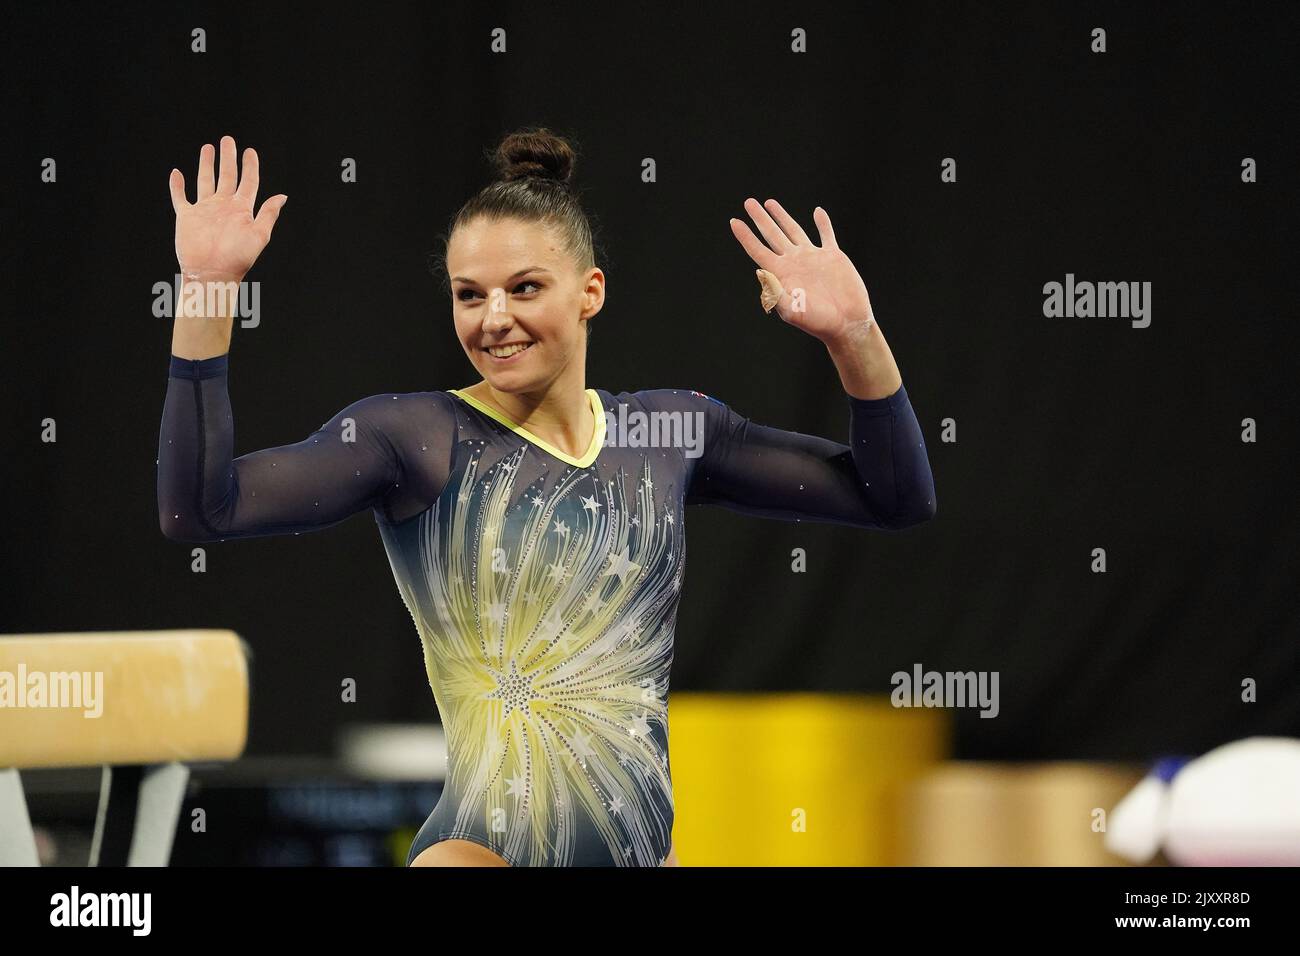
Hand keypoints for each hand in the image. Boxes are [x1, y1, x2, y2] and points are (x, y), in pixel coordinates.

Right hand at [168, 135, 286, 281]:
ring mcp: (205, 211)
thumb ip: (268, 214)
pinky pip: (180, 197)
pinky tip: (176, 173)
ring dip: (206, 165)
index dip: (250, 166)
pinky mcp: (187, 217)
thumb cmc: (238, 258)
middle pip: (226, 176)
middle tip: (228, 140)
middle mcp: (223, 207)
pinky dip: (177, 186)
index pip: (248, 182)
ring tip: (208, 148)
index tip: (250, 151)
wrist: (212, 273)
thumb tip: (283, 196)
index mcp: (241, 209)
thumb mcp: (259, 235)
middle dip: (228, 158)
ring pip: (205, 181)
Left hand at [729, 198, 873, 344]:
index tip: (734, 221)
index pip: (758, 250)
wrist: (846, 323)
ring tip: (769, 202)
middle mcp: (794, 263)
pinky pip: (826, 235)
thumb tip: (761, 273)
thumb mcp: (792, 310)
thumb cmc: (818, 322)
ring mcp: (812, 258)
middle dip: (760, 219)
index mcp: (782, 274)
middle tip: (749, 202)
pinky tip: (817, 212)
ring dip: (782, 216)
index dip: (745, 236)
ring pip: (794, 230)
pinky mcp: (832, 257)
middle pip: (772, 235)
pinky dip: (823, 223)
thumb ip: (776, 293)